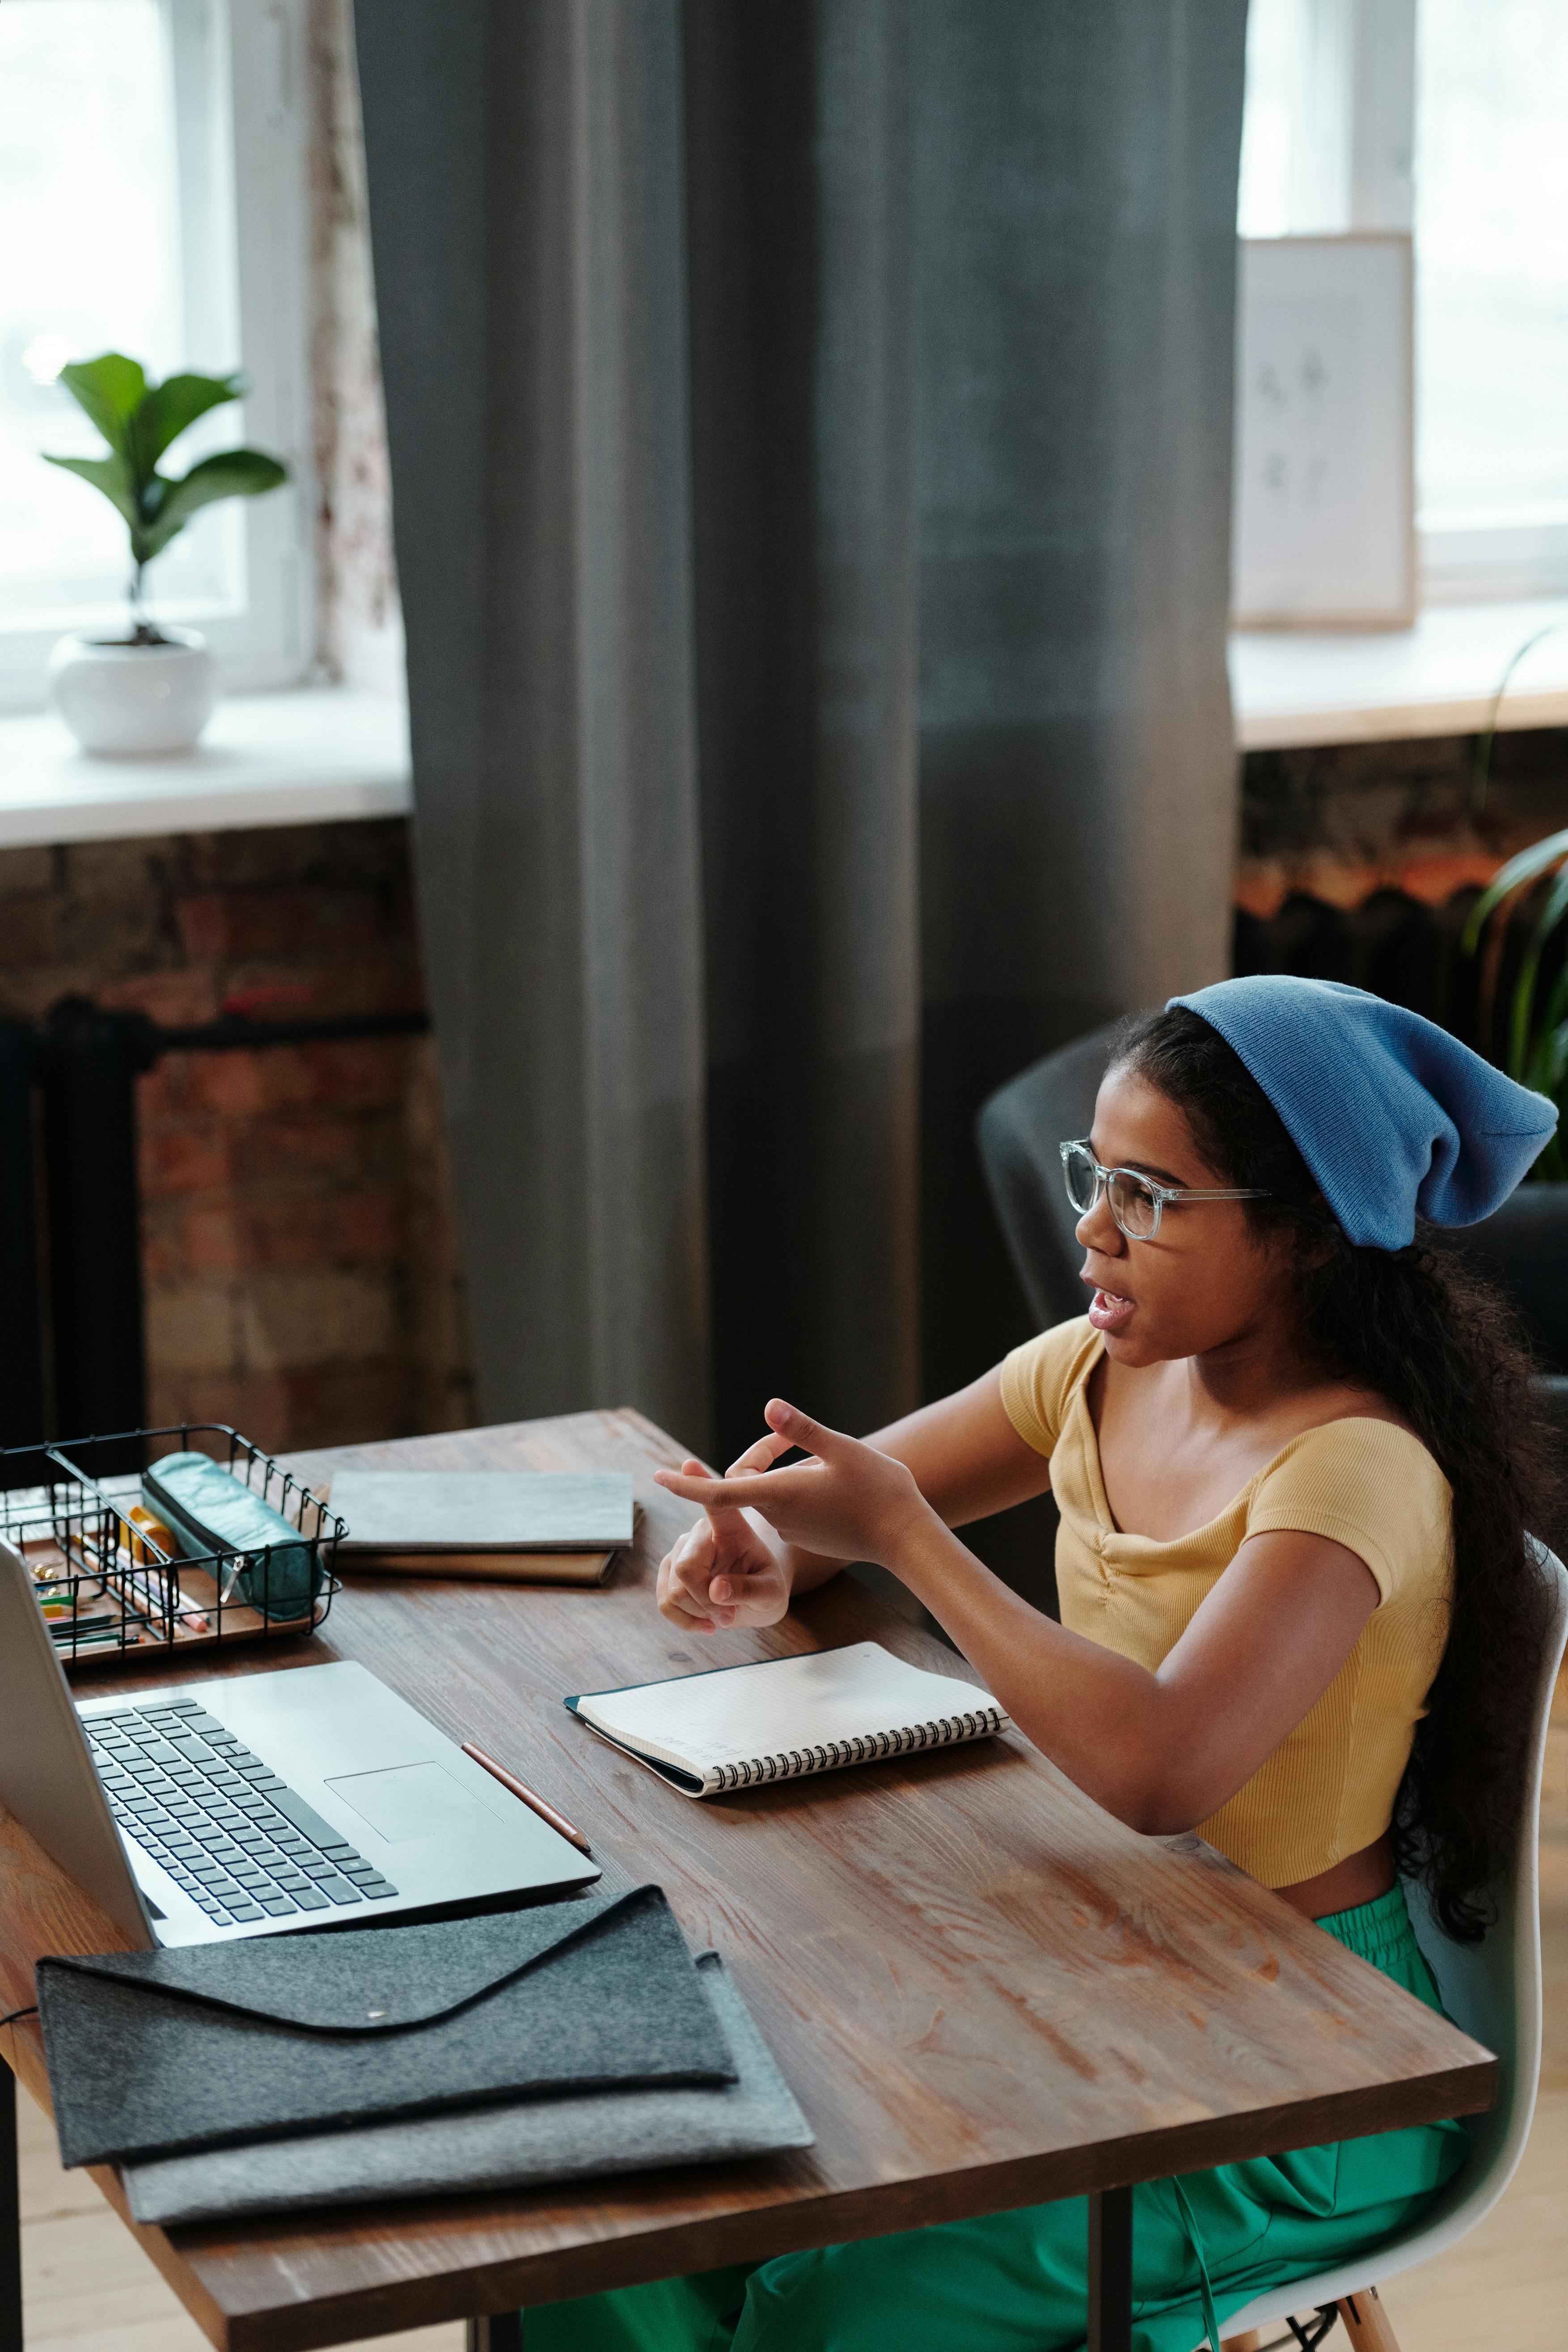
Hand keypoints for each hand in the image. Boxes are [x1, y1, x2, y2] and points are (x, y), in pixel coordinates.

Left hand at [654, 1400, 931, 1571]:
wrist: (905, 1537)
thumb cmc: (878, 1491)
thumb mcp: (842, 1449)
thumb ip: (803, 1429)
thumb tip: (769, 1406)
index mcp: (780, 1495)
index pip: (719, 1492)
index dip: (687, 1486)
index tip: (658, 1477)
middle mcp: (779, 1516)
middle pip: (748, 1481)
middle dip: (760, 1454)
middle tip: (789, 1435)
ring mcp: (792, 1529)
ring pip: (770, 1491)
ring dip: (784, 1470)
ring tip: (828, 1462)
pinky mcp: (806, 1535)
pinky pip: (788, 1505)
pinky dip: (798, 1486)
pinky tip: (834, 1482)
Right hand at [655, 1436, 791, 1632]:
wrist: (755, 1600)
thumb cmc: (767, 1587)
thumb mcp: (771, 1594)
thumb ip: (749, 1590)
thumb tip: (716, 1591)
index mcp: (732, 1527)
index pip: (716, 1501)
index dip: (700, 1483)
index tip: (688, 1464)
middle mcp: (702, 1532)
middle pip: (686, 1567)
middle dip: (705, 1600)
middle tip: (729, 1616)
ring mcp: (681, 1550)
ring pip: (675, 1590)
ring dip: (699, 1612)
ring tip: (725, 1615)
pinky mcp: (667, 1571)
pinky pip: (665, 1603)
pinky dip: (686, 1621)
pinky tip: (708, 1624)